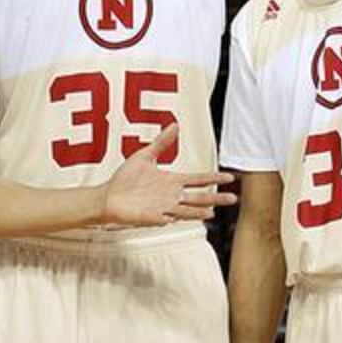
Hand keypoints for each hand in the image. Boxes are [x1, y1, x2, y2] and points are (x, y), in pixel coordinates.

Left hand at [101, 124, 235, 225]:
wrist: (108, 196)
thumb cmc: (125, 179)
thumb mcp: (145, 156)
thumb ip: (162, 142)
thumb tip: (175, 124)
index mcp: (172, 181)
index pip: (198, 180)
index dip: (213, 178)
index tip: (229, 177)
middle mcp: (171, 196)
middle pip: (199, 197)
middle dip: (215, 197)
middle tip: (234, 199)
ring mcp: (163, 208)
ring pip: (187, 210)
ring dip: (199, 211)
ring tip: (213, 212)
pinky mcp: (152, 217)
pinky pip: (166, 218)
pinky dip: (173, 218)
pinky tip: (178, 217)